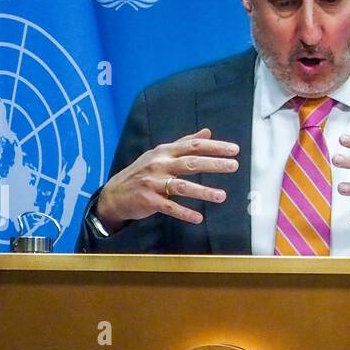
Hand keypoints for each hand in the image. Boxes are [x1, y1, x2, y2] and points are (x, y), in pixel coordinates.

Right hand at [96, 128, 238, 231]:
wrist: (115, 193)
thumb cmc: (143, 171)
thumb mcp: (161, 154)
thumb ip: (184, 143)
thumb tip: (207, 132)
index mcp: (165, 151)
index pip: (193, 146)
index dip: (214, 146)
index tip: (234, 149)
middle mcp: (160, 165)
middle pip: (190, 163)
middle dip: (214, 164)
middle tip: (234, 166)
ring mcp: (153, 183)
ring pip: (182, 186)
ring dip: (203, 192)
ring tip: (222, 196)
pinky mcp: (149, 201)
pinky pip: (169, 207)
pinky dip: (184, 213)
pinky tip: (198, 218)